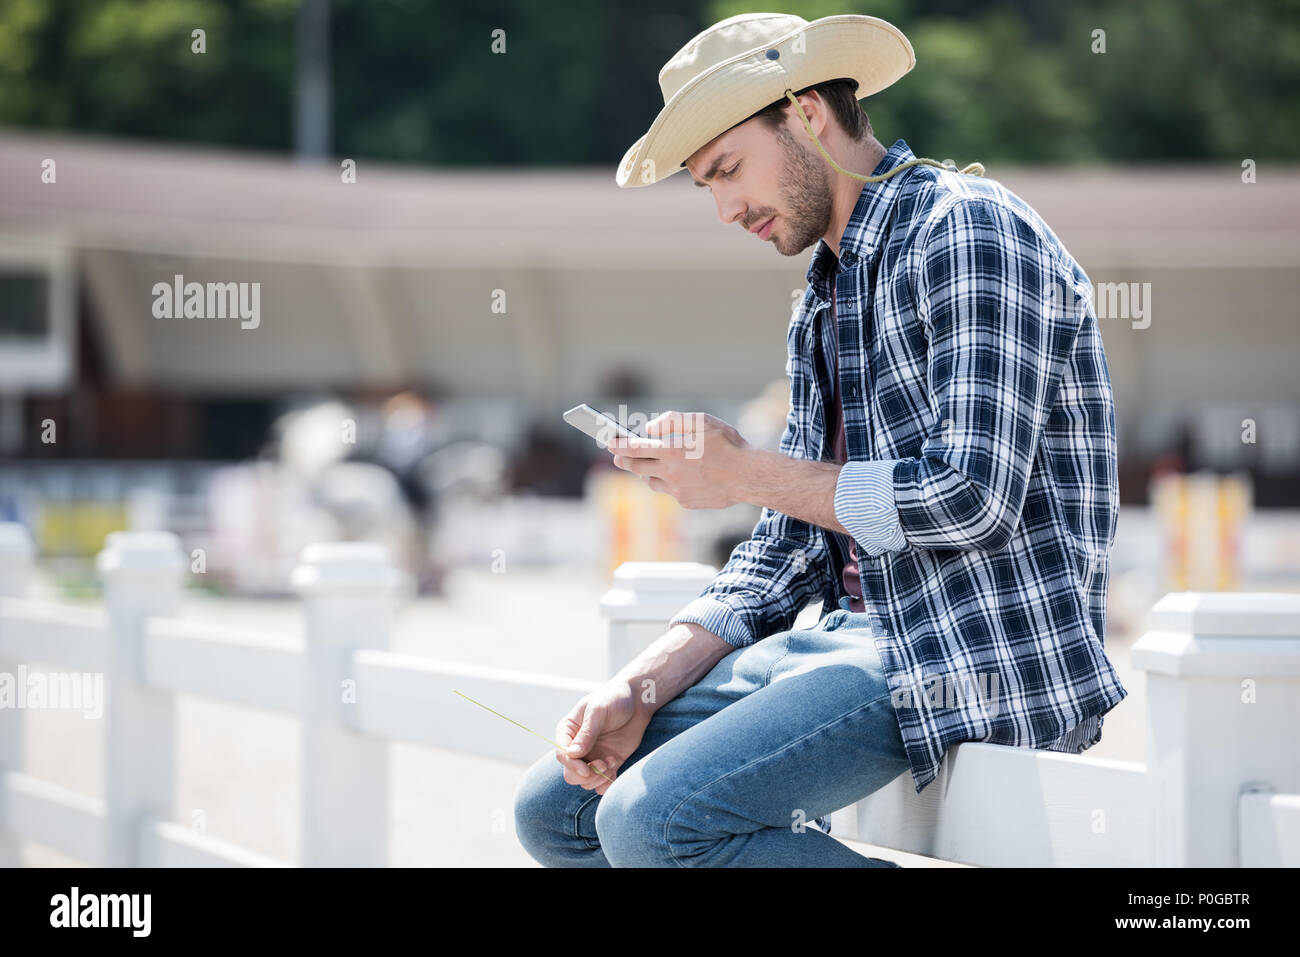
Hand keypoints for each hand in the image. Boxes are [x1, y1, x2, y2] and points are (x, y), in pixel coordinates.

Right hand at [555, 679, 651, 794]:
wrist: (637, 702)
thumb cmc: (613, 699)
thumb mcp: (598, 711)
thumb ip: (587, 733)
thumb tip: (572, 754)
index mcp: (568, 731)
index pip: (562, 755)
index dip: (572, 765)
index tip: (586, 770)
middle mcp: (577, 747)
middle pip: (571, 774)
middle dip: (586, 775)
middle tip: (602, 765)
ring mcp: (592, 757)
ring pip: (586, 782)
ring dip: (599, 778)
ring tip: (612, 761)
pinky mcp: (608, 763)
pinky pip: (602, 784)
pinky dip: (607, 782)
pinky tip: (616, 767)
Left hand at [607, 411, 751, 509]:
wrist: (749, 476)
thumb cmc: (727, 443)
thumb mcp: (702, 421)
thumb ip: (671, 421)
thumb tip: (649, 429)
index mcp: (671, 450)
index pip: (634, 448)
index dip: (618, 445)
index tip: (608, 443)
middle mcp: (670, 472)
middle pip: (636, 468)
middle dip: (624, 461)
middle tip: (618, 456)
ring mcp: (677, 490)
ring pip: (651, 482)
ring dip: (646, 472)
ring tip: (647, 465)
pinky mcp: (686, 502)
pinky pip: (670, 492)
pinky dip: (669, 483)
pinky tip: (677, 476)